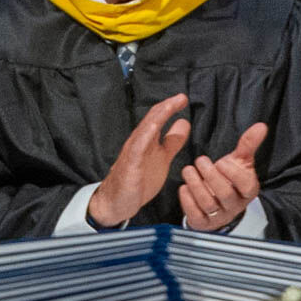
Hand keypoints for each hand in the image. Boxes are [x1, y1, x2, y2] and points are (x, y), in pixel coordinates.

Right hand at [88, 94, 190, 226]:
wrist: (116, 202)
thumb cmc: (138, 180)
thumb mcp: (161, 157)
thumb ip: (172, 141)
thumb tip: (184, 123)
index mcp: (147, 140)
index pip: (158, 118)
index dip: (170, 107)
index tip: (183, 99)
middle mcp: (139, 142)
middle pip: (152, 119)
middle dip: (166, 107)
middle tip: (181, 97)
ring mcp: (133, 153)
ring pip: (145, 130)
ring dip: (158, 117)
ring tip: (170, 106)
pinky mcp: (130, 166)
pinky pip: (137, 149)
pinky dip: (145, 136)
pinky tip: (154, 128)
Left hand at [180, 122, 267, 230]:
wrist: (216, 202)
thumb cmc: (229, 178)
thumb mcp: (239, 161)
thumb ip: (248, 144)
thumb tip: (261, 126)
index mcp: (248, 190)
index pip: (246, 185)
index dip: (233, 174)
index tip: (221, 161)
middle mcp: (235, 206)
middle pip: (225, 194)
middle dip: (211, 176)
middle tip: (200, 160)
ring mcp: (219, 216)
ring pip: (208, 204)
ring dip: (196, 185)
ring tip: (187, 170)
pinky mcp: (203, 223)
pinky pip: (195, 215)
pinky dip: (187, 200)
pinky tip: (183, 187)